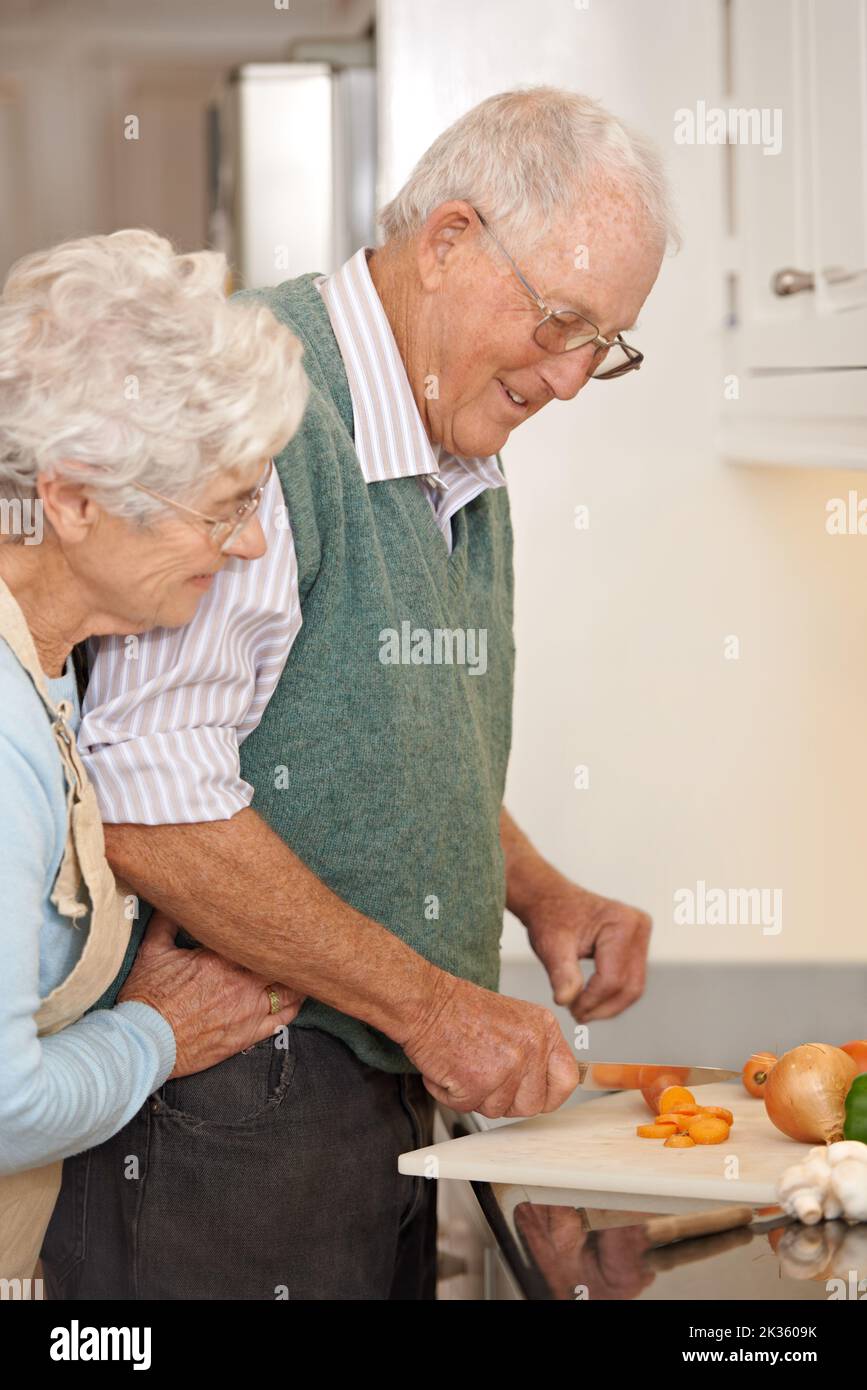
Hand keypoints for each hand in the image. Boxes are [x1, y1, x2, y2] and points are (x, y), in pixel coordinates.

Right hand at [118, 911, 305, 1077]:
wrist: (146, 1041)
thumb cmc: (147, 997)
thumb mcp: (152, 951)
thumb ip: (167, 922)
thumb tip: (175, 900)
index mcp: (221, 958)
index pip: (258, 938)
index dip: (271, 928)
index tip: (278, 919)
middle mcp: (242, 983)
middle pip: (281, 962)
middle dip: (290, 952)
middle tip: (299, 941)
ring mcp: (249, 1010)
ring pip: (289, 990)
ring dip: (297, 978)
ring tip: (303, 968)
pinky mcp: (250, 1034)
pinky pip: (283, 1018)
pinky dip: (294, 1006)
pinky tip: (298, 997)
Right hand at [402, 972, 579, 1119]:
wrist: (426, 1001)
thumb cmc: (460, 1009)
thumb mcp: (515, 1020)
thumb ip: (535, 1052)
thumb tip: (546, 1084)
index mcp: (545, 1029)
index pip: (567, 1080)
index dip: (549, 1095)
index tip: (535, 1095)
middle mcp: (532, 1046)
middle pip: (532, 1104)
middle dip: (505, 1099)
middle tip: (484, 1074)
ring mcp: (508, 1066)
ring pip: (498, 1110)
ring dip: (475, 1095)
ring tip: (464, 1064)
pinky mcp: (479, 1082)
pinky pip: (467, 1107)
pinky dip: (451, 1095)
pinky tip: (449, 1068)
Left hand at [525, 883, 650, 1022]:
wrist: (551, 899)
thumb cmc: (550, 918)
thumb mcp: (551, 946)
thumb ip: (561, 974)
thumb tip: (565, 1000)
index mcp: (622, 923)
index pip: (612, 978)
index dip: (591, 1001)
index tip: (570, 1010)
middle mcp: (639, 926)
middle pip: (629, 986)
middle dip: (603, 1007)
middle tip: (577, 1016)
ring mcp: (642, 935)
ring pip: (633, 987)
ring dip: (608, 1005)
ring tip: (581, 1010)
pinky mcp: (638, 944)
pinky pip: (630, 979)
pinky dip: (611, 994)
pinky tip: (590, 1000)